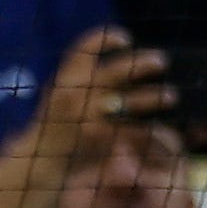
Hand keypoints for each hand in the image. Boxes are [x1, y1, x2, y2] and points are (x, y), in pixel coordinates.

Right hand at [28, 28, 170, 173]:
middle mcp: (76, 95)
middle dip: (144, 64)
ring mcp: (87, 118)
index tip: (125, 40)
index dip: (108, 39)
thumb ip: (83, 80)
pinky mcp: (98, 141)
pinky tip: (159, 130)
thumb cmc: (52, 129)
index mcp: (64, 81)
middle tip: (162, 63)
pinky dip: (147, 130)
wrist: (36, 167)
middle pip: (119, 71)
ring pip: (132, 102)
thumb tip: (124, 65)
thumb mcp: (58, 97)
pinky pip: (132, 130)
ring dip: (154, 98)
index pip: (86, 48)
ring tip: (170, 97)